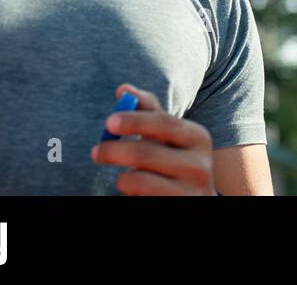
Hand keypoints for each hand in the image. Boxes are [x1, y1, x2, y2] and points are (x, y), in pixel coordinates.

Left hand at [90, 84, 215, 195]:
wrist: (195, 198)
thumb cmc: (176, 161)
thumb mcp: (167, 136)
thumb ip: (148, 111)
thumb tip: (123, 89)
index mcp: (197, 137)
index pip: (163, 122)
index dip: (134, 121)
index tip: (108, 122)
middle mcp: (200, 164)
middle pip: (146, 152)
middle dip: (115, 150)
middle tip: (96, 151)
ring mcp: (191, 190)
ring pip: (139, 178)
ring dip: (122, 176)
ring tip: (120, 176)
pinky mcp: (180, 206)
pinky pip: (139, 195)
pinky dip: (130, 190)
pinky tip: (134, 189)